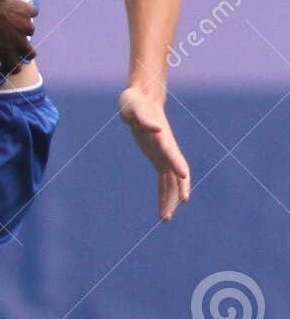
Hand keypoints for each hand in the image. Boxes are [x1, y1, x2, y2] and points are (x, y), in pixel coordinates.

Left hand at [0, 0, 35, 79]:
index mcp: (7, 53)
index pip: (16, 68)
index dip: (10, 67)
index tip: (5, 63)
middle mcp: (20, 42)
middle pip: (30, 54)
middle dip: (24, 53)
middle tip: (14, 46)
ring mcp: (26, 26)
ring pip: (30, 33)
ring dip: (23, 31)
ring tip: (13, 25)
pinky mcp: (27, 11)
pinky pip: (32, 13)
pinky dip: (27, 12)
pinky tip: (18, 10)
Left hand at [118, 87, 191, 221]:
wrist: (140, 99)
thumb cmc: (135, 103)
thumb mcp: (134, 108)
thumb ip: (143, 118)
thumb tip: (155, 129)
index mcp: (162, 137)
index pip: (172, 154)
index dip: (178, 165)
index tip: (184, 179)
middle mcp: (167, 148)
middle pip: (176, 174)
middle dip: (176, 192)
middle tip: (173, 211)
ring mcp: (164, 154)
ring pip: (171, 181)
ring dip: (169, 200)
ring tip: (165, 219)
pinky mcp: (158, 158)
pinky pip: (163, 180)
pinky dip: (164, 194)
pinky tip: (163, 209)